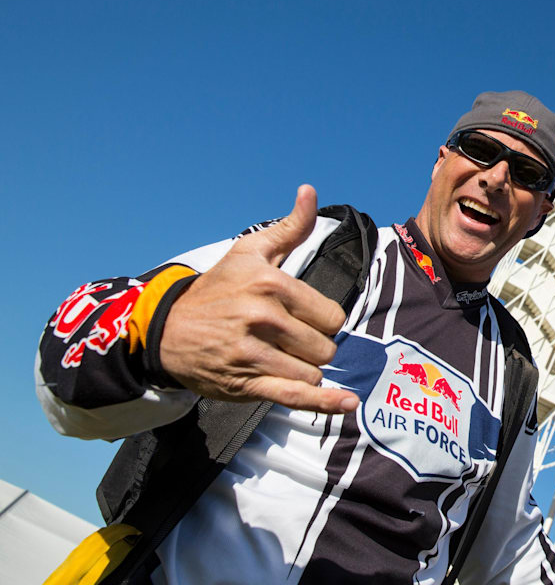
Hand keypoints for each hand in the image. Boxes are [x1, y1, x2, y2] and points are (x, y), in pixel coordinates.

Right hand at [159, 184, 358, 413]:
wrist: (167, 329)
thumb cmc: (217, 289)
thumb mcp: (250, 252)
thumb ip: (290, 228)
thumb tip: (310, 192)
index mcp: (271, 284)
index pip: (331, 317)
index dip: (322, 322)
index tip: (301, 320)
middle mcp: (263, 317)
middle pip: (325, 347)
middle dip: (314, 348)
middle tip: (286, 340)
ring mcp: (253, 352)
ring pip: (312, 372)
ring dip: (304, 371)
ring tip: (278, 359)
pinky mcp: (245, 382)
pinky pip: (295, 395)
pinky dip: (324, 402)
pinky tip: (346, 403)